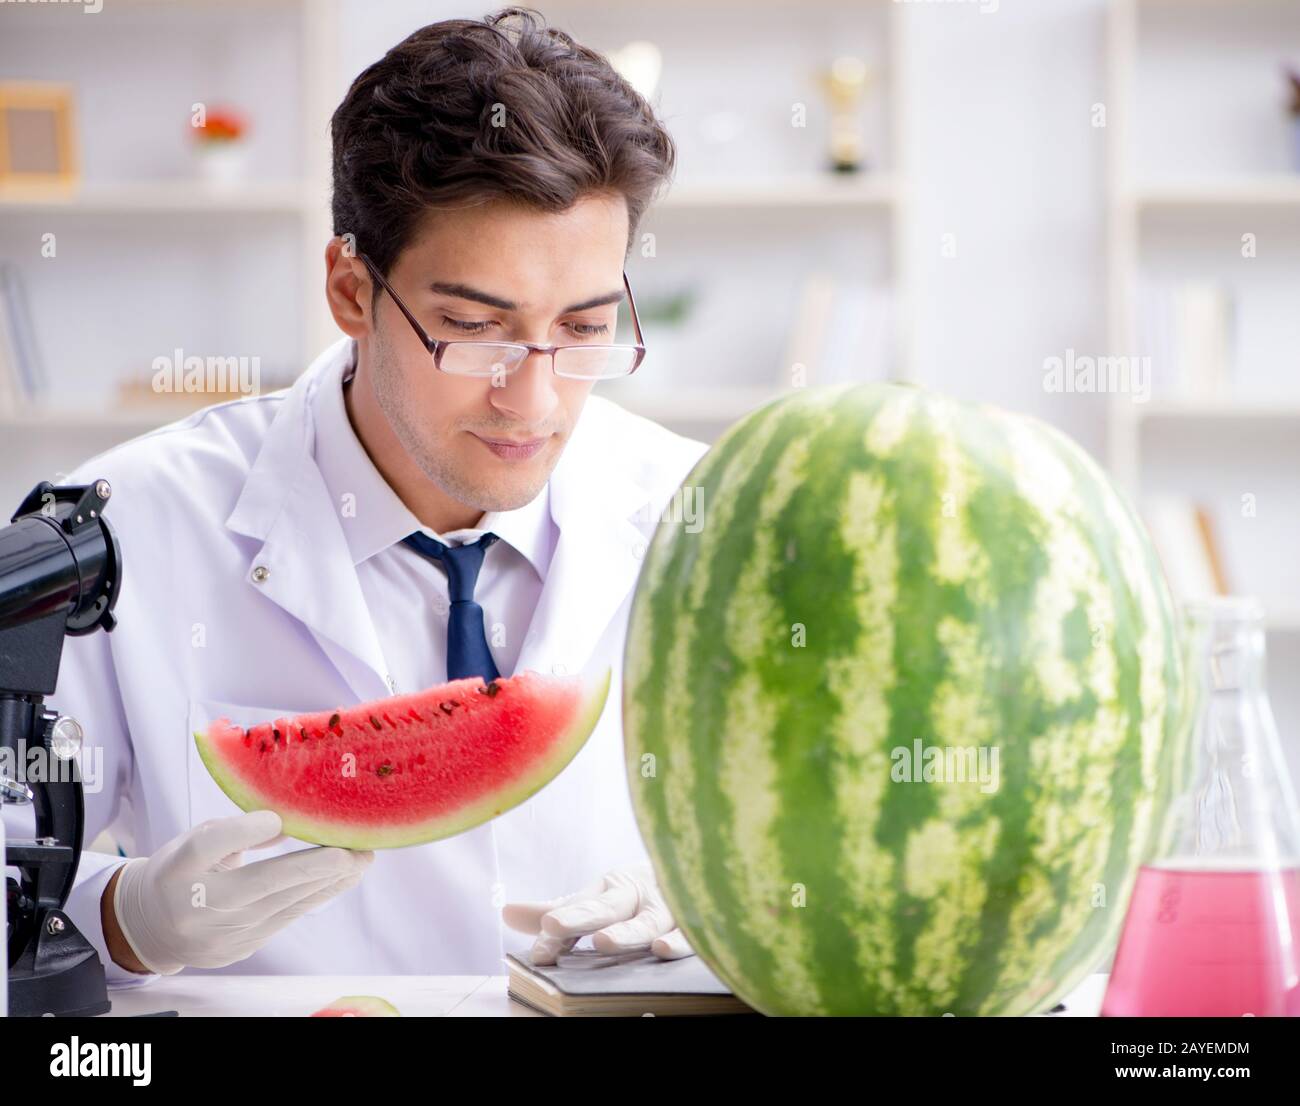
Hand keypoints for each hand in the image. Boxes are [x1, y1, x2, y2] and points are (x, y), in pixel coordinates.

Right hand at [109, 811, 372, 973]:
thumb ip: (233, 832)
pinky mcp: (243, 947)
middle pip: (260, 882)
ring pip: (284, 904)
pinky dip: (317, 895)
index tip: (278, 818)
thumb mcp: (193, 842)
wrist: (151, 928)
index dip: (244, 831)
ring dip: (329, 882)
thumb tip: (284, 824)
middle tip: (355, 848)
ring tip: (363, 860)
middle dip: (315, 866)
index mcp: (178, 868)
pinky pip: (287, 917)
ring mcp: (222, 932)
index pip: (208, 847)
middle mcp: (197, 905)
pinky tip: (343, 878)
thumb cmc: (180, 872)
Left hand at [503, 865, 693, 964]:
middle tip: (553, 927)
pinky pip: (688, 933)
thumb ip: (556, 909)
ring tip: (603, 941)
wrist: (696, 868)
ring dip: (626, 932)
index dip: (558, 922)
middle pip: (606, 907)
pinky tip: (662, 949)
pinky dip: (678, 941)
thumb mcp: (597, 898)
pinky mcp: (694, 922)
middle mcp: (635, 897)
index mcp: (610, 890)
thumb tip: (506, 912)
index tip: (537, 939)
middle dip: (580, 917)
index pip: (579, 906)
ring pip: (646, 922)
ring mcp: (666, 909)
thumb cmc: (636, 893)